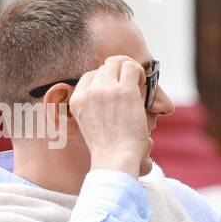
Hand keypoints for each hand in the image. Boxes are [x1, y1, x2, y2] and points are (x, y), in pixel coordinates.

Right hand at [68, 55, 149, 175]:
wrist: (115, 158)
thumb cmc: (108, 148)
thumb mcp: (90, 125)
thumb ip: (93, 109)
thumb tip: (108, 101)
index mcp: (77, 100)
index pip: (89, 76)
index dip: (105, 80)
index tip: (116, 91)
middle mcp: (88, 92)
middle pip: (104, 67)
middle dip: (118, 73)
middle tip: (131, 85)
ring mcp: (105, 90)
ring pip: (117, 63)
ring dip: (129, 70)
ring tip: (138, 84)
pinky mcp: (124, 91)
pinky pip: (132, 67)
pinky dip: (140, 72)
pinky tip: (143, 84)